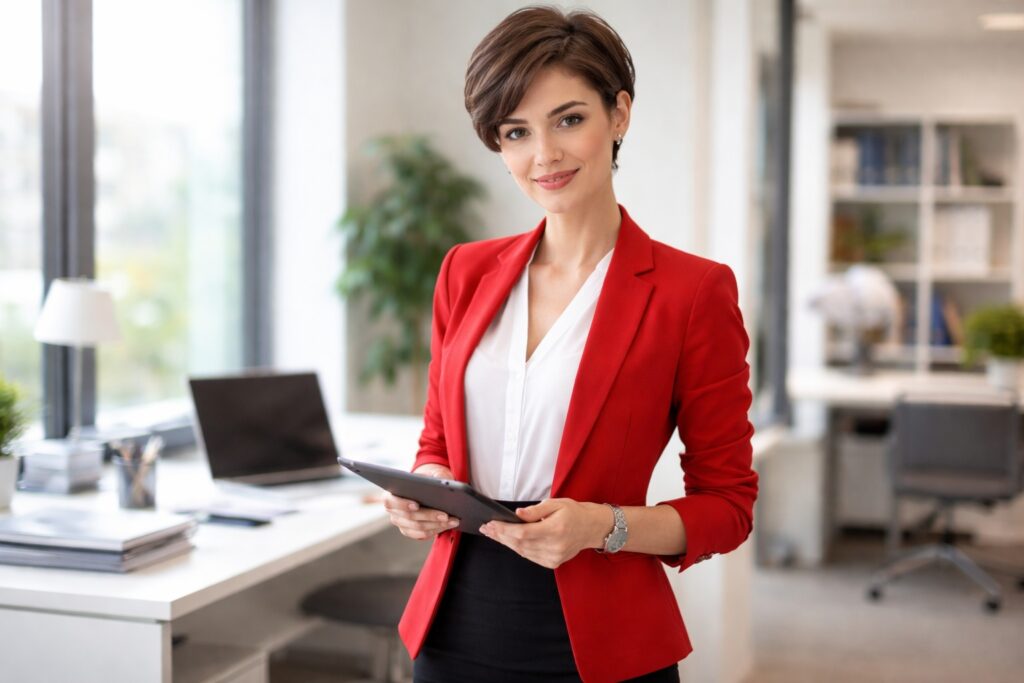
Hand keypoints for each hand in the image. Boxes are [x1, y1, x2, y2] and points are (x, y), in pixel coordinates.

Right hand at [383, 464, 459, 539]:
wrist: (427, 488)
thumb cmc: (427, 478)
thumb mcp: (430, 473)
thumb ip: (434, 476)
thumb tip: (443, 484)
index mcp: (391, 495)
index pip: (391, 502)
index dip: (403, 505)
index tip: (416, 505)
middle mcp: (393, 512)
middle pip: (410, 517)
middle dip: (429, 516)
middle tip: (445, 515)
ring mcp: (401, 523)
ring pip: (418, 528)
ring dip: (437, 525)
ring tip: (453, 520)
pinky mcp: (410, 531)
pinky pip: (423, 534)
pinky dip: (437, 529)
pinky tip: (449, 524)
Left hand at [479, 498, 610, 568]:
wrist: (592, 528)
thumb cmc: (574, 512)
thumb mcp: (557, 503)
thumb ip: (536, 510)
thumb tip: (517, 514)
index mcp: (556, 529)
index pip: (523, 533)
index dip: (504, 530)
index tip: (491, 524)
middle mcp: (555, 546)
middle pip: (520, 544)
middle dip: (501, 536)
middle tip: (486, 528)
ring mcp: (554, 557)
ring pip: (523, 552)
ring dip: (506, 543)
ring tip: (493, 534)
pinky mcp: (553, 562)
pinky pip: (530, 556)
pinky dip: (518, 548)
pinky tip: (509, 541)